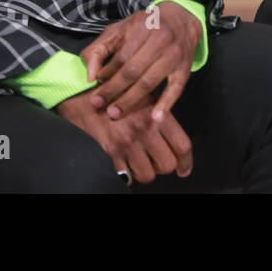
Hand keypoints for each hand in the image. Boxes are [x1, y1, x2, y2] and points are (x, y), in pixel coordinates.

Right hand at [56, 89, 193, 184]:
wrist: (84, 94)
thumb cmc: (118, 94)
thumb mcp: (145, 97)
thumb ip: (161, 116)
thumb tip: (172, 139)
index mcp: (158, 116)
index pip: (182, 145)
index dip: (186, 162)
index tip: (184, 169)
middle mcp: (145, 131)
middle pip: (168, 164)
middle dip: (164, 167)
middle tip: (158, 162)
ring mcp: (127, 144)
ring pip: (148, 175)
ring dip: (147, 172)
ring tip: (141, 163)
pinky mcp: (110, 153)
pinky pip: (127, 176)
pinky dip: (129, 175)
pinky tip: (127, 166)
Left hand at [82, 1, 200, 121]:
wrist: (181, 19)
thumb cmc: (145, 27)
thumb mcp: (119, 29)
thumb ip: (98, 50)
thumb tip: (90, 76)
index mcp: (142, 28)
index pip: (121, 56)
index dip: (107, 73)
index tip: (95, 85)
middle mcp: (161, 40)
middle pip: (133, 70)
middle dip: (113, 90)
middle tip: (98, 104)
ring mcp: (174, 55)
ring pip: (150, 82)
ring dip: (130, 100)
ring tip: (114, 113)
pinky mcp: (184, 68)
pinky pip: (176, 89)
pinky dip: (166, 104)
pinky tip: (156, 118)